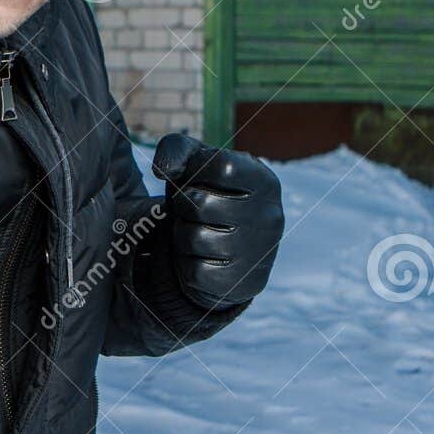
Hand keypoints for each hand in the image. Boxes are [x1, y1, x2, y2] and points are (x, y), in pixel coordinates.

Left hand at [152, 133, 282, 308]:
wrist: (224, 252)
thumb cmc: (207, 196)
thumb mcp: (197, 165)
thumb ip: (178, 150)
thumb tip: (164, 168)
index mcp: (264, 181)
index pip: (221, 165)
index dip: (195, 170)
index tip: (196, 178)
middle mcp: (270, 216)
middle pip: (200, 202)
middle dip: (184, 205)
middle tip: (194, 210)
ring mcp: (258, 252)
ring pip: (194, 238)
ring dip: (183, 235)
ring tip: (198, 232)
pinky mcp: (241, 283)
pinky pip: (195, 271)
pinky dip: (188, 264)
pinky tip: (202, 258)